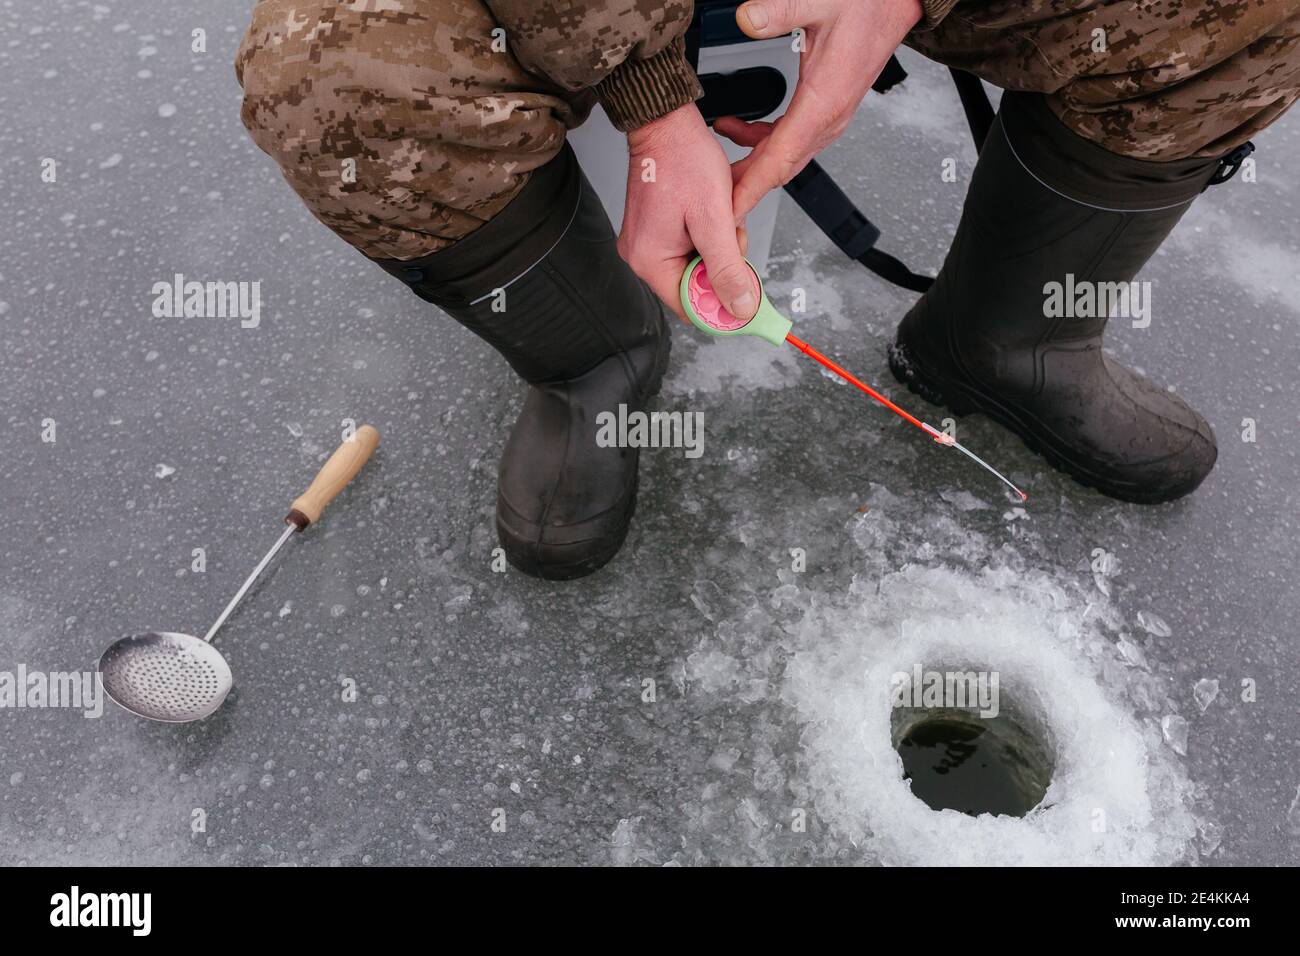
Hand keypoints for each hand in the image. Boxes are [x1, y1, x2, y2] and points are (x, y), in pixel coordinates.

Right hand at [619, 103, 758, 322]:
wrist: (666, 123)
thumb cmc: (683, 159)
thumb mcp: (714, 218)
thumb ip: (727, 267)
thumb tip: (740, 307)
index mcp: (650, 260)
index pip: (690, 307)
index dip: (722, 304)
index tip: (747, 294)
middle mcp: (642, 257)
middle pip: (693, 288)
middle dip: (722, 267)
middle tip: (732, 233)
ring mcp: (647, 244)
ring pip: (695, 267)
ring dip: (718, 249)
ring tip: (722, 216)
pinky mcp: (656, 231)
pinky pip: (689, 249)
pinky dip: (708, 237)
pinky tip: (713, 214)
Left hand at [715, 0, 922, 220]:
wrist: (896, 3)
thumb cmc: (869, 5)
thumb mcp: (818, 2)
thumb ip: (778, 11)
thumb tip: (747, 20)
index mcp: (823, 103)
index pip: (778, 160)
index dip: (750, 190)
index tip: (729, 213)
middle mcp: (827, 119)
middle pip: (778, 168)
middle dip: (743, 186)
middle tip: (710, 197)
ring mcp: (828, 119)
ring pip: (782, 157)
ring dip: (748, 163)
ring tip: (716, 164)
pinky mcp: (825, 111)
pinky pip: (789, 140)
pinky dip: (760, 143)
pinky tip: (737, 130)